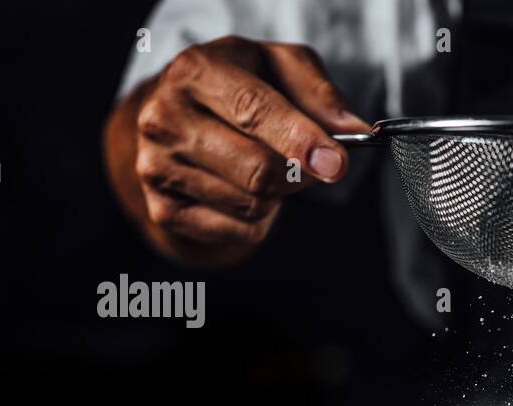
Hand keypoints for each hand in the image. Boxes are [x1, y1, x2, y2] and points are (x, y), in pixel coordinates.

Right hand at [105, 35, 369, 265]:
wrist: (177, 116)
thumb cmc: (239, 87)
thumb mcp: (280, 67)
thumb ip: (320, 94)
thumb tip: (354, 130)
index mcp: (196, 71)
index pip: (252, 110)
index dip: (299, 139)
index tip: (335, 162)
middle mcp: (166, 117)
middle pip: (258, 169)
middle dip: (299, 173)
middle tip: (311, 162)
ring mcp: (158, 166)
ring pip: (252, 204)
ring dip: (278, 195)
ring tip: (262, 165)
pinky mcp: (164, 210)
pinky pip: (241, 230)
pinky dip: (259, 219)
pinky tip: (243, 189)